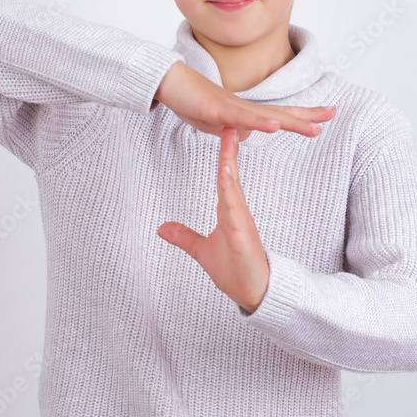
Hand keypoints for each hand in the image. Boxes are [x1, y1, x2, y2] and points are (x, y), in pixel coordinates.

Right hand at [155, 61, 335, 140]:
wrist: (166, 81)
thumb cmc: (188, 99)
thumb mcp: (212, 124)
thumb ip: (230, 130)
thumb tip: (245, 137)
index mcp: (243, 112)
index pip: (277, 116)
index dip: (300, 117)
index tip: (323, 118)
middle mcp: (243, 107)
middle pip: (280, 113)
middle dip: (308, 115)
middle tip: (333, 112)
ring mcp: (231, 107)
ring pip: (267, 117)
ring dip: (292, 123)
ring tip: (315, 128)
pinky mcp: (217, 110)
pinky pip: (241, 118)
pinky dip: (259, 123)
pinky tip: (274, 127)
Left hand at [157, 127, 268, 313]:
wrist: (254, 294)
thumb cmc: (235, 271)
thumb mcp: (202, 251)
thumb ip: (185, 237)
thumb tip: (162, 228)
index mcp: (229, 212)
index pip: (225, 177)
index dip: (224, 155)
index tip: (225, 131)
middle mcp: (237, 212)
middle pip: (231, 175)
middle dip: (229, 150)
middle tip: (230, 123)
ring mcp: (241, 223)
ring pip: (234, 188)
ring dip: (230, 165)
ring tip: (228, 142)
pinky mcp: (243, 236)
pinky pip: (236, 210)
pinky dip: (230, 192)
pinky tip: (226, 177)